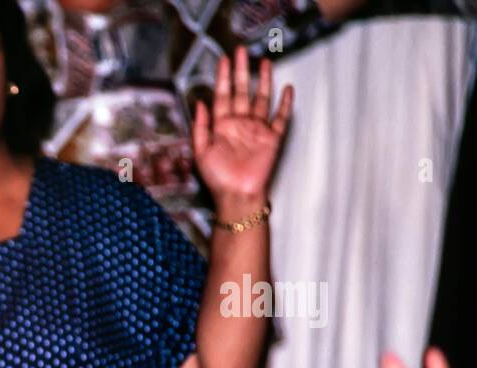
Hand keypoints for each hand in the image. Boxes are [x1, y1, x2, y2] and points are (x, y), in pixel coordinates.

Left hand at [193, 47, 292, 211]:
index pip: (222, 95)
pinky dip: (285, 103)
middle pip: (241, 91)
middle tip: (241, 51)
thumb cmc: (217, 178)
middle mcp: (240, 124)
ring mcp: (257, 130)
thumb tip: (199, 102)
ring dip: (263, 81)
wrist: (237, 195)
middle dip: (241, 71)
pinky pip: (280, 118)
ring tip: (264, 61)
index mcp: (222, 126)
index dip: (222, 77)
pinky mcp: (272, 138)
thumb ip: (200, 127)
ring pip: (261, 99)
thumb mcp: (200, 152)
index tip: (223, 59)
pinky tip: (287, 88)